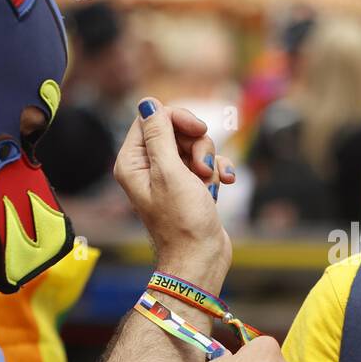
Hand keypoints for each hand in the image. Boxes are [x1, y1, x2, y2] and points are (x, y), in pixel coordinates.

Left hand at [113, 98, 235, 289]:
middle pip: (175, 130)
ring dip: (209, 159)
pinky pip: (206, 164)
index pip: (151, 119)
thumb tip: (148, 103)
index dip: (177, 119)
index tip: (198, 130)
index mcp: (133, 162)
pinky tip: (227, 182)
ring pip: (195, 146)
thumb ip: (159, 135)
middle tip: (202, 166)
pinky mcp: (190, 187)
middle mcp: (148, 168)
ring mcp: (171, 178)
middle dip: (197, 143)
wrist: (200, 259)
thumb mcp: (170, 172)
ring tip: (210, 181)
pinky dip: (218, 170)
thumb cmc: (182, 221)